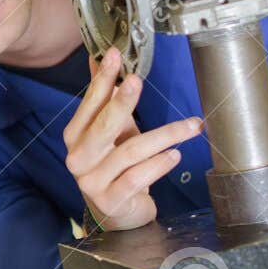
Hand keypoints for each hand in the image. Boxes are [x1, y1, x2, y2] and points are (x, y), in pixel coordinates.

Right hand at [62, 46, 202, 231]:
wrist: (116, 212)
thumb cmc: (115, 166)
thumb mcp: (112, 130)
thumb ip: (105, 98)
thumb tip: (101, 58)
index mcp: (76, 137)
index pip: (89, 104)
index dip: (101, 80)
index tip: (115, 56)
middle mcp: (79, 159)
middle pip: (103, 126)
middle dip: (122, 102)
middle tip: (138, 81)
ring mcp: (92, 182)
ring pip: (130, 152)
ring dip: (164, 136)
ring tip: (191, 126)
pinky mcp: (112, 201)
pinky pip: (137, 179)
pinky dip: (158, 165)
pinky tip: (175, 155)